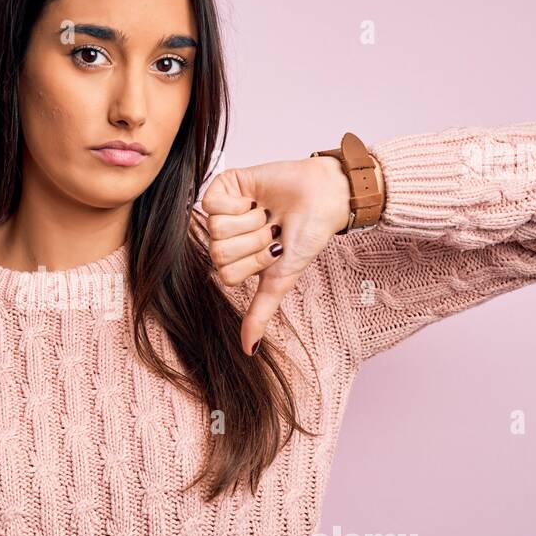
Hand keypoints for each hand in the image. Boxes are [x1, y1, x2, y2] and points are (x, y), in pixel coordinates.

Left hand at [201, 154, 365, 355]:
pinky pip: (210, 203)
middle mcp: (225, 237)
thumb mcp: (281, 279)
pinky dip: (238, 203)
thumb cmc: (307, 236)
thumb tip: (249, 350)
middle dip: (254, 242)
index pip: (226, 275)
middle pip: (218, 252)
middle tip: (272, 229)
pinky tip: (254, 198)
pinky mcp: (223, 186)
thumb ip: (261, 311)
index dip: (255, 262)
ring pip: (215, 229)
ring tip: (266, 213)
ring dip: (250, 222)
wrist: (325, 196)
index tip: (276, 250)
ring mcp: (221, 211)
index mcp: (235, 260)